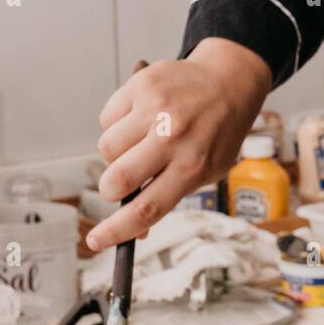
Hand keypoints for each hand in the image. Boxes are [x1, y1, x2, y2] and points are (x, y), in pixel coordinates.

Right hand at [86, 39, 271, 251]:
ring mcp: (155, 108)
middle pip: (119, 179)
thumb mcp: (205, 173)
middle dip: (110, 190)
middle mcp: (173, 137)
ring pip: (107, 148)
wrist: (227, 82)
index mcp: (192, 167)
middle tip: (119, 185)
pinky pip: (107, 118)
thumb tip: (135, 229)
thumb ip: (168, 197)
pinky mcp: (141, 85)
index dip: (117, 231)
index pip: (146, 209)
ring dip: (114, 156)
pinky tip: (138, 120)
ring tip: (138, 144)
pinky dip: (116, 125)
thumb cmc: (215, 136)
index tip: (96, 242)